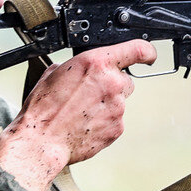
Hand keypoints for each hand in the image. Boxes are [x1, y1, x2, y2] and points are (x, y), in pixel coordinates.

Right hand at [0, 40, 156, 190]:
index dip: (146, 51)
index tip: (148, 55)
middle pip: (125, 80)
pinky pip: (116, 121)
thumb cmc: (44, 109)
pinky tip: (86, 124)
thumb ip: (76, 67)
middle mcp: (111, 83)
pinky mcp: (117, 128)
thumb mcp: (54, 73)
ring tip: (82, 112)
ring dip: (106, 105)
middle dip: (111, 86)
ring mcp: (117, 107)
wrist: (42, 141)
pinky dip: (104, 122)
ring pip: (120, 102)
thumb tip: (81, 69)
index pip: (137, 50)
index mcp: (97, 63)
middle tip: (90, 95)